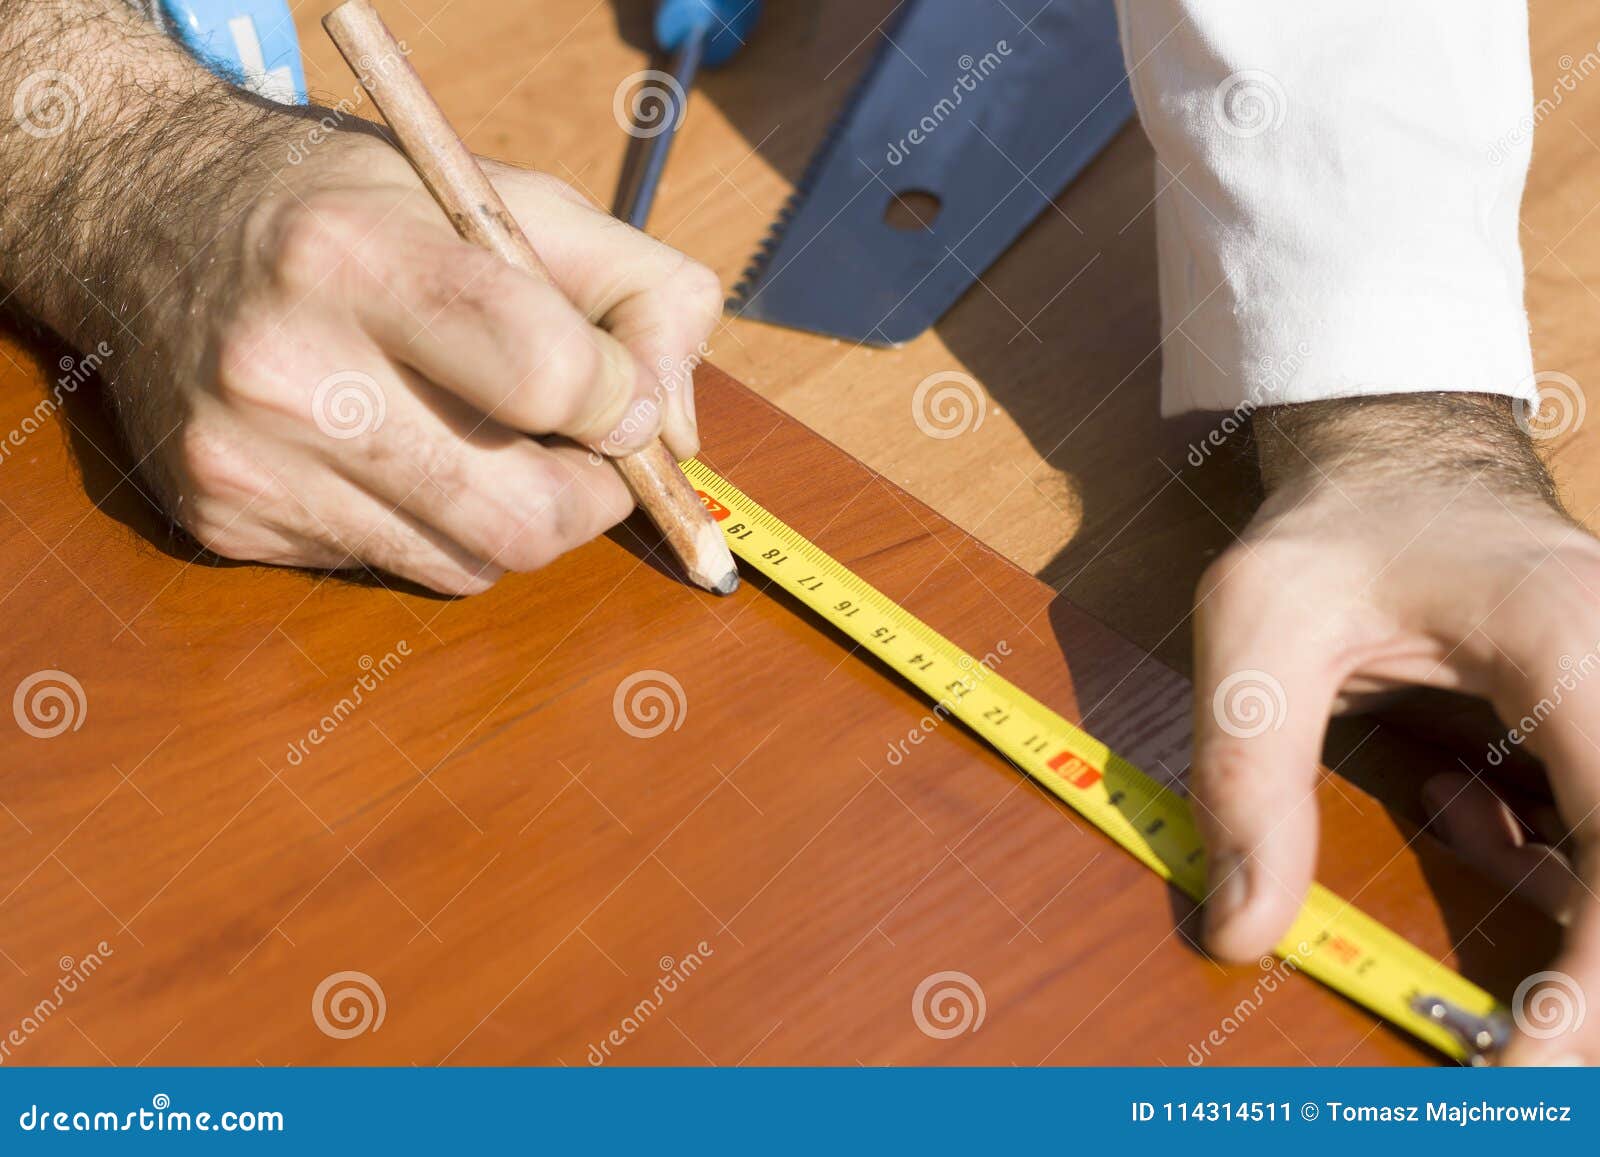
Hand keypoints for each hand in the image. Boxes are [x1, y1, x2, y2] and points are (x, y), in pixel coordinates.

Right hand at [0, 2, 719, 595]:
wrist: (147, 221)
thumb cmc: (355, 207)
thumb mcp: (503, 196)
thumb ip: (638, 290)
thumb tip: (680, 428)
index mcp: (357, 257)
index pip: (550, 378)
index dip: (621, 402)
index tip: (618, 393)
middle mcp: (285, 369)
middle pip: (524, 515)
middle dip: (591, 495)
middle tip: (584, 449)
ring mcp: (246, 462)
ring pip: (471, 565)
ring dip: (515, 515)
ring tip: (480, 436)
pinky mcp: (224, 522)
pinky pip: (395, 570)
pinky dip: (430, 527)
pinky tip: (390, 453)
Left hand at [1190, 393, 1598, 1063]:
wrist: (1399, 462)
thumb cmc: (1335, 529)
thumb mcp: (1254, 627)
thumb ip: (1248, 776)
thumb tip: (1240, 932)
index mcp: (1576, 648)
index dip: (1593, 982)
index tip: (1525, 1075)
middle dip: (1580, 981)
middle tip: (1490, 1047)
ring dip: (1541, 901)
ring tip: (1435, 780)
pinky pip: (1594, 846)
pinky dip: (1523, 856)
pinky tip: (1447, 776)